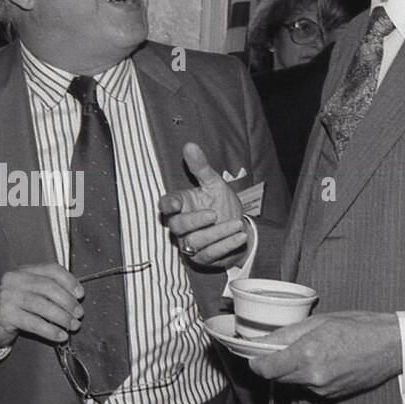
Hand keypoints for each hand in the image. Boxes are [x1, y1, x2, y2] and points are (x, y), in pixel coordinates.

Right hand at [0, 263, 83, 348]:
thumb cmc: (13, 306)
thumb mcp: (28, 291)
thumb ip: (48, 289)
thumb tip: (75, 298)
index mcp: (23, 270)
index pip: (51, 269)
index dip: (69, 281)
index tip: (80, 294)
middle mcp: (14, 280)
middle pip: (48, 287)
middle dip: (68, 301)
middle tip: (78, 313)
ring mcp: (8, 296)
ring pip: (42, 305)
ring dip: (62, 317)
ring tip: (72, 326)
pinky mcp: (5, 314)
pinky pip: (34, 323)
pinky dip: (51, 330)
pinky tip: (60, 335)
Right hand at [158, 143, 249, 268]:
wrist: (239, 227)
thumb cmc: (221, 204)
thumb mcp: (213, 184)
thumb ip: (201, 167)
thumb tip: (190, 145)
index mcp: (181, 205)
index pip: (165, 205)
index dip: (168, 206)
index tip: (175, 204)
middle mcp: (181, 226)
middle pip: (176, 226)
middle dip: (195, 221)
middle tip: (214, 214)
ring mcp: (190, 243)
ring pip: (193, 242)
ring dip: (216, 234)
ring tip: (236, 224)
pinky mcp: (202, 258)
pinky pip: (209, 254)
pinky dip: (225, 245)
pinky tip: (239, 236)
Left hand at [248, 312, 401, 400]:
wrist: (393, 346)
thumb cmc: (359, 327)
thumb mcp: (319, 321)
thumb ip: (287, 334)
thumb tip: (263, 341)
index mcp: (307, 354)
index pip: (266, 369)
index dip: (256, 362)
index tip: (254, 354)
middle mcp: (313, 376)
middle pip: (276, 378)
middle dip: (273, 365)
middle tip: (278, 349)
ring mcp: (323, 389)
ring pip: (293, 383)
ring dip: (291, 370)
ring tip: (308, 352)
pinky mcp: (332, 395)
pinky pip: (309, 387)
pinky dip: (308, 376)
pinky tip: (323, 361)